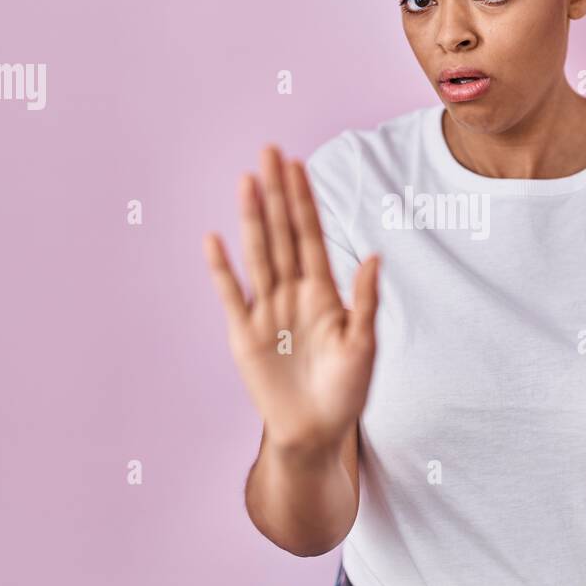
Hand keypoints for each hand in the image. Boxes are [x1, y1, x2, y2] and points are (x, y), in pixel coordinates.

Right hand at [204, 145, 380, 453]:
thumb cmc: (345, 392)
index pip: (311, 236)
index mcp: (323, 292)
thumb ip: (365, 302)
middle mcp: (292, 293)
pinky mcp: (244, 335)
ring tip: (247, 182)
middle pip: (282, 234)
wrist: (316, 433)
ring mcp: (266, 310)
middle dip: (277, 194)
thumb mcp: (364, 347)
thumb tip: (372, 256)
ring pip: (258, 255)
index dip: (304, 201)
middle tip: (270, 152)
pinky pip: (231, 295)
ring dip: (253, 219)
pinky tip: (214, 239)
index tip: (298, 164)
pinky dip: (222, 269)